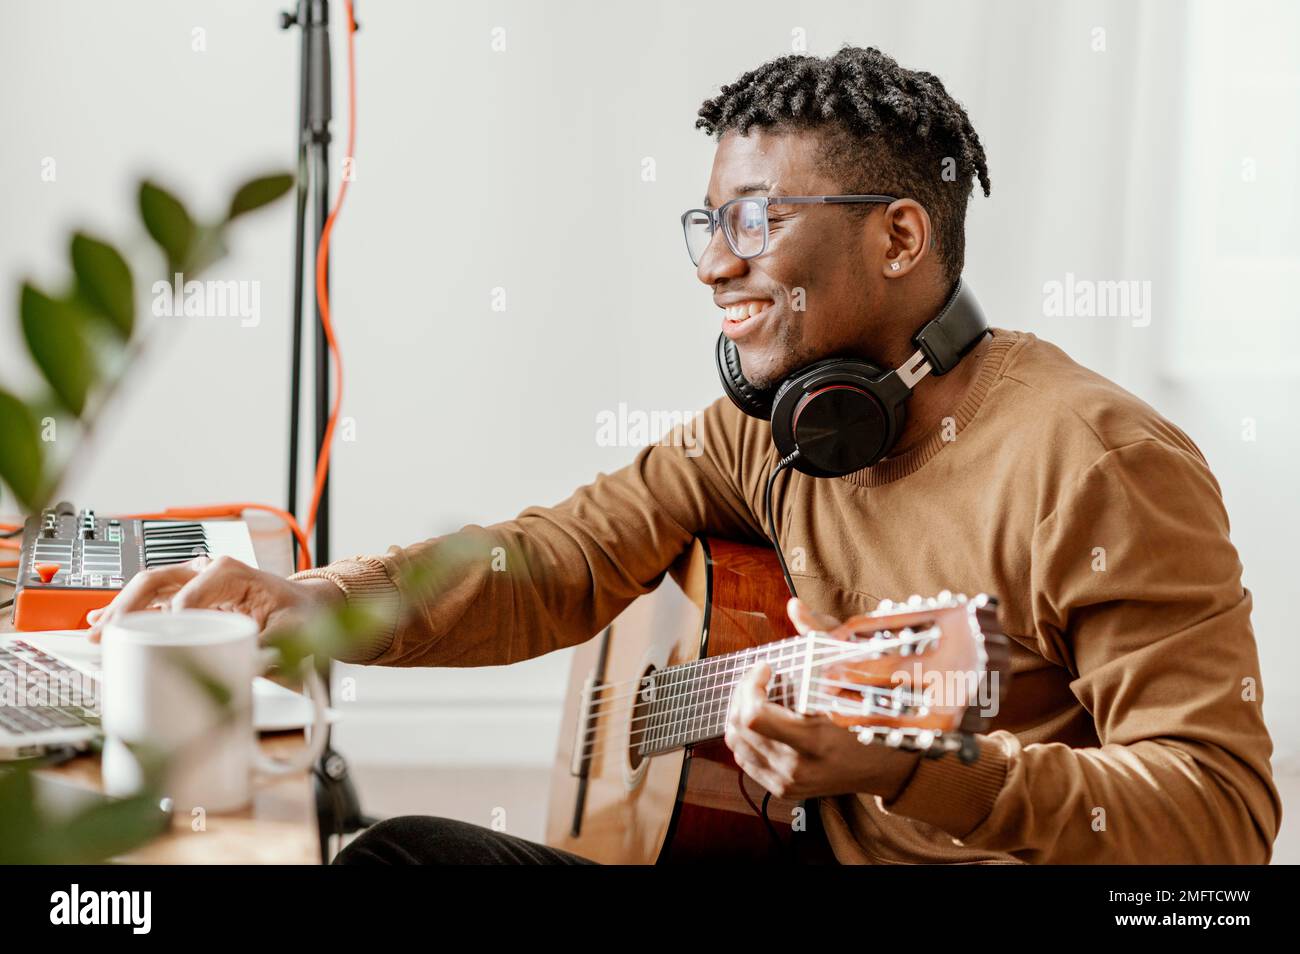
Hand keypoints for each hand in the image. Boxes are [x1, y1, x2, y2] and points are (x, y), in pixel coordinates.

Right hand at [86, 555, 343, 642]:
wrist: (307, 608)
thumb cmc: (300, 615)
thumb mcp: (293, 631)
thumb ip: (271, 649)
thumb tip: (249, 666)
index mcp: (232, 572)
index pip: (192, 590)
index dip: (173, 613)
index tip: (161, 636)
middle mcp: (208, 571)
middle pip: (159, 581)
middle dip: (129, 605)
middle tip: (108, 631)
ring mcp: (195, 582)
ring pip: (149, 588)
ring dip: (122, 609)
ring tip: (96, 632)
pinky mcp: (188, 598)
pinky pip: (153, 602)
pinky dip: (128, 612)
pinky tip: (102, 622)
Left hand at [723, 597, 921, 800]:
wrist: (886, 767)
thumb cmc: (871, 717)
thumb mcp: (849, 676)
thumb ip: (818, 638)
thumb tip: (795, 605)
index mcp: (814, 740)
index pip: (754, 716)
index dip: (751, 685)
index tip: (766, 668)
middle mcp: (796, 767)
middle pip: (739, 726)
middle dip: (743, 693)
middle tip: (760, 677)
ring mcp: (787, 782)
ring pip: (736, 743)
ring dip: (740, 713)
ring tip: (761, 696)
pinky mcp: (782, 790)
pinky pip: (744, 760)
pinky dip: (746, 736)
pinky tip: (764, 719)